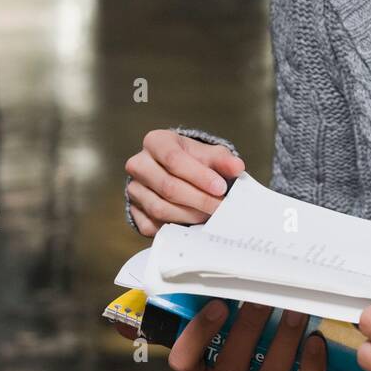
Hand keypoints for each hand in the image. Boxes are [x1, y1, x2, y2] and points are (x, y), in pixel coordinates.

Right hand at [125, 130, 245, 235]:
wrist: (175, 171)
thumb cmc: (192, 160)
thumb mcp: (208, 154)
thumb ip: (223, 160)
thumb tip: (237, 167)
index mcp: (156, 142)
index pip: (174, 159)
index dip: (199, 176)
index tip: (221, 188)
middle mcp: (139, 164)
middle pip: (168, 186)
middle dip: (198, 200)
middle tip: (220, 208)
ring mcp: (134, 188)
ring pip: (160, 208)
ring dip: (189, 216)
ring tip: (209, 215)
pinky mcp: (133, 210)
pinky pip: (151, 225)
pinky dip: (173, 228)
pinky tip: (192, 224)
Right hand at [169, 300, 326, 370]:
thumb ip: (216, 346)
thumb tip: (229, 299)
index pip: (185, 362)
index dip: (199, 332)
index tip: (218, 305)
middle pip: (232, 363)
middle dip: (250, 325)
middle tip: (264, 298)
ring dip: (285, 338)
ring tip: (296, 312)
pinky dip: (312, 365)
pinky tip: (314, 342)